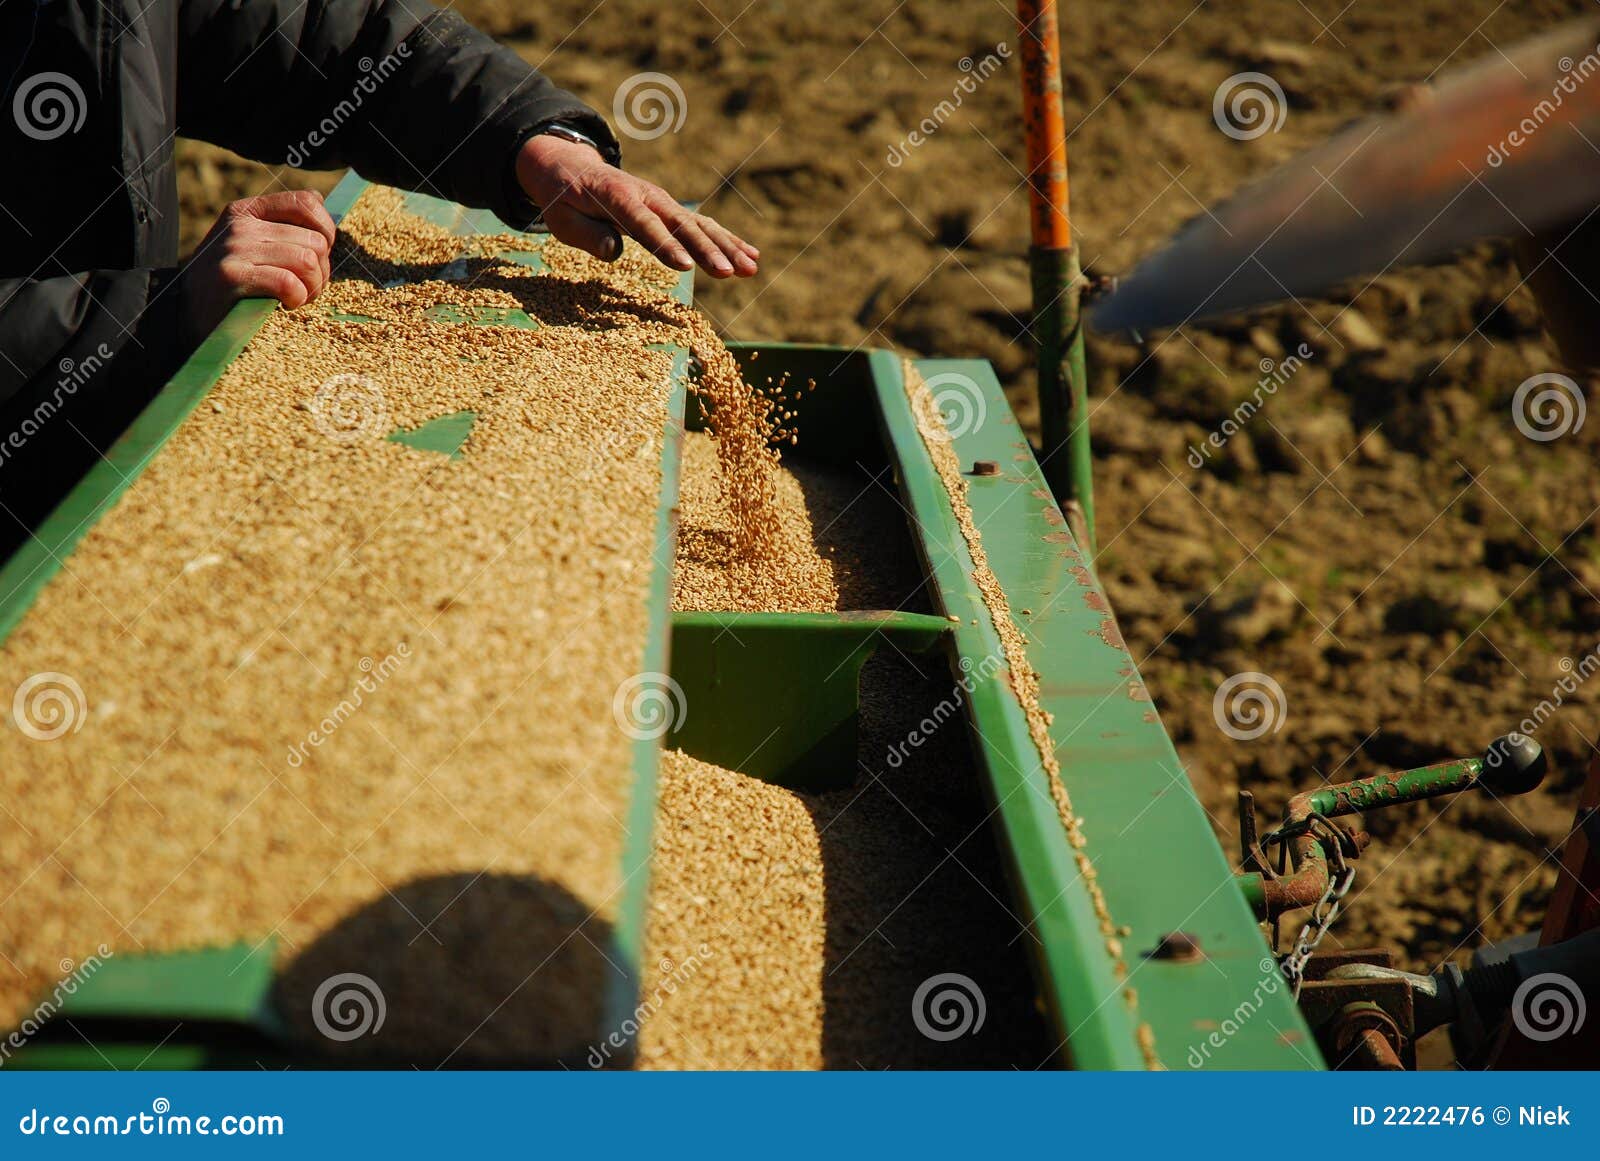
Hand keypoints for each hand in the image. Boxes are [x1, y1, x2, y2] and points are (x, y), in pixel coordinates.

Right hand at [177, 191, 336, 340]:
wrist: (185, 314)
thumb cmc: (229, 283)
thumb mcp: (250, 245)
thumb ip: (280, 225)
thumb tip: (321, 201)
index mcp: (246, 211)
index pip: (304, 202)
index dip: (326, 229)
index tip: (321, 254)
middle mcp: (240, 225)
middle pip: (314, 241)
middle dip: (321, 271)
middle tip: (306, 288)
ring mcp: (235, 249)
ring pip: (307, 261)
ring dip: (312, 287)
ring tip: (297, 298)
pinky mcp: (232, 276)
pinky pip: (289, 282)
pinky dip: (297, 298)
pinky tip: (285, 304)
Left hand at [515, 134, 757, 278]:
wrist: (572, 168)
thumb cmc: (564, 199)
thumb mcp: (562, 217)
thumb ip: (586, 234)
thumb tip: (611, 251)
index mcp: (618, 197)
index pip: (645, 225)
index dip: (666, 246)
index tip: (686, 266)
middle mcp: (648, 196)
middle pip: (682, 226)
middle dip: (708, 251)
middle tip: (728, 273)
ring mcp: (663, 202)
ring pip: (700, 225)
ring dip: (727, 247)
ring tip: (751, 269)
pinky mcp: (671, 210)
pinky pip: (703, 225)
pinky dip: (728, 240)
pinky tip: (751, 256)